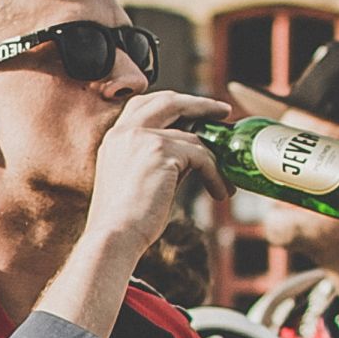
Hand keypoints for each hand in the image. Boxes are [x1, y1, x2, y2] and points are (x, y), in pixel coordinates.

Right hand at [82, 89, 229, 255]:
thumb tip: (194, 153)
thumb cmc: (125, 219)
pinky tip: (219, 192)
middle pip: (169, 101)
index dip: (173, 102)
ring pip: (193, 136)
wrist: (113, 236)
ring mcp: (142, 137)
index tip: (196, 109)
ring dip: (215, 159)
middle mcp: (125, 131)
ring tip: (225, 182)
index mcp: (115, 137)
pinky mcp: (160, 151)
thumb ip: (161, 159)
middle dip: (200, 104)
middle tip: (222, 111)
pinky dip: (215, 174)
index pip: (145, 104)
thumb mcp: (138, 179)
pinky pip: (201, 156)